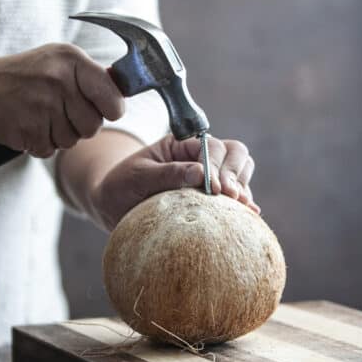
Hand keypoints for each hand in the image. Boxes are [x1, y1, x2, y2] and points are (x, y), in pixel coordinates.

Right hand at [0, 44, 123, 157]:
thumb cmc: (29, 75)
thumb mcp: (61, 61)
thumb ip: (94, 77)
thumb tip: (126, 91)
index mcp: (72, 61)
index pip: (114, 98)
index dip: (112, 109)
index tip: (106, 110)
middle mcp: (59, 81)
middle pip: (94, 126)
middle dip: (80, 125)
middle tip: (60, 111)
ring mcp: (42, 106)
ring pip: (72, 141)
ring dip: (59, 135)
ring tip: (40, 114)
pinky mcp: (28, 130)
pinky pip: (50, 151)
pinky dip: (41, 143)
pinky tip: (29, 124)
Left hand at [90, 134, 258, 230]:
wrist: (113, 207)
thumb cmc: (122, 186)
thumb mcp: (139, 176)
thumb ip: (168, 173)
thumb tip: (201, 174)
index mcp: (182, 145)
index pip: (212, 147)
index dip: (216, 166)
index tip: (215, 188)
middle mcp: (201, 158)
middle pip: (235, 153)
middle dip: (235, 173)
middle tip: (230, 196)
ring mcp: (210, 178)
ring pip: (242, 172)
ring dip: (243, 186)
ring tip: (239, 205)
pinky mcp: (214, 200)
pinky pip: (238, 197)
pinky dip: (245, 205)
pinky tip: (248, 216)